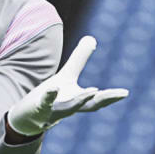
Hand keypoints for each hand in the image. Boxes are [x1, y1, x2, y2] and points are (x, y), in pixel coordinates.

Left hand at [6, 35, 127, 136]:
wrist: (29, 115)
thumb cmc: (52, 97)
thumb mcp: (67, 75)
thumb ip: (80, 59)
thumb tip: (91, 38)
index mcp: (78, 100)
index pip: (97, 100)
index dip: (111, 96)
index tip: (125, 93)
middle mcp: (69, 108)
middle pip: (89, 106)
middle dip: (104, 99)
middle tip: (119, 94)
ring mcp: (54, 111)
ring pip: (69, 109)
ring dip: (81, 100)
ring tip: (93, 90)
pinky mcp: (38, 110)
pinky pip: (44, 103)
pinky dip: (50, 97)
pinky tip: (53, 88)